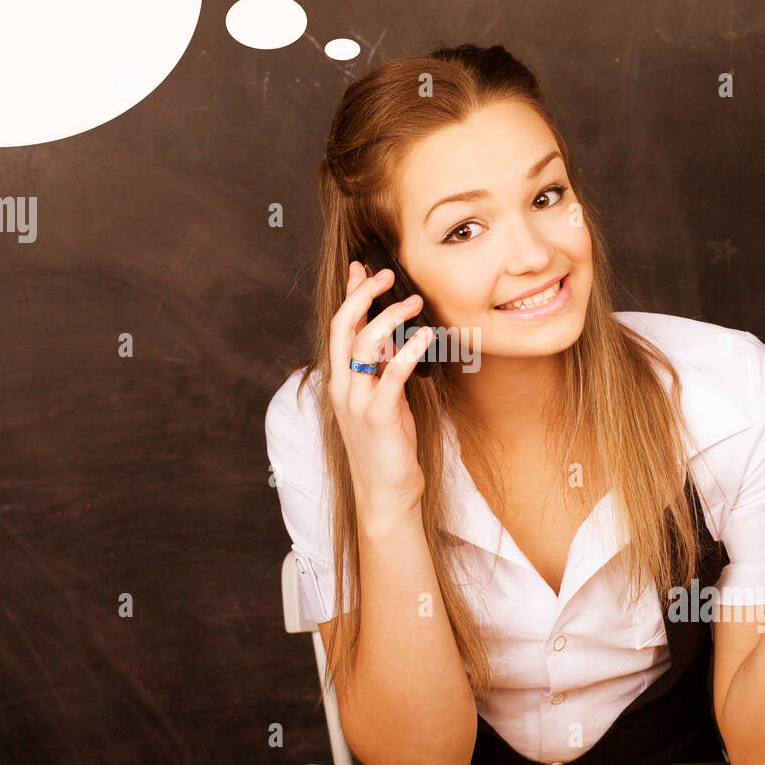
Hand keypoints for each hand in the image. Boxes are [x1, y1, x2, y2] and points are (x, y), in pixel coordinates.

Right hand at [327, 260, 433, 517]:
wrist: (385, 496)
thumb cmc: (388, 450)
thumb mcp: (386, 403)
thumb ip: (385, 372)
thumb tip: (397, 340)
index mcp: (341, 383)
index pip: (339, 328)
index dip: (350, 295)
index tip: (362, 268)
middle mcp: (343, 388)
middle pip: (343, 327)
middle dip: (363, 295)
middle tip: (386, 275)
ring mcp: (357, 402)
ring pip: (364, 344)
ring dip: (389, 317)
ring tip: (414, 301)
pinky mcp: (378, 417)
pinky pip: (391, 374)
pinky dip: (408, 350)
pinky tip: (425, 336)